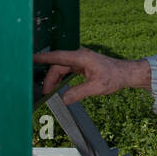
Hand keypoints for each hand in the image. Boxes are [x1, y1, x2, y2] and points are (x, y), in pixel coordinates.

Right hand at [33, 48, 149, 103]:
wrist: (125, 73)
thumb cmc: (114, 77)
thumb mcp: (97, 88)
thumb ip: (79, 93)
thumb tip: (64, 99)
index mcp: (81, 57)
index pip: (58, 56)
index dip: (44, 58)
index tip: (31, 58)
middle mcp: (79, 56)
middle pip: (57, 65)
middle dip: (49, 78)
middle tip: (46, 93)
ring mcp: (79, 59)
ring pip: (61, 67)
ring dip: (54, 79)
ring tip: (50, 92)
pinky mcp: (81, 64)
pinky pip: (66, 69)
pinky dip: (60, 78)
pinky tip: (57, 87)